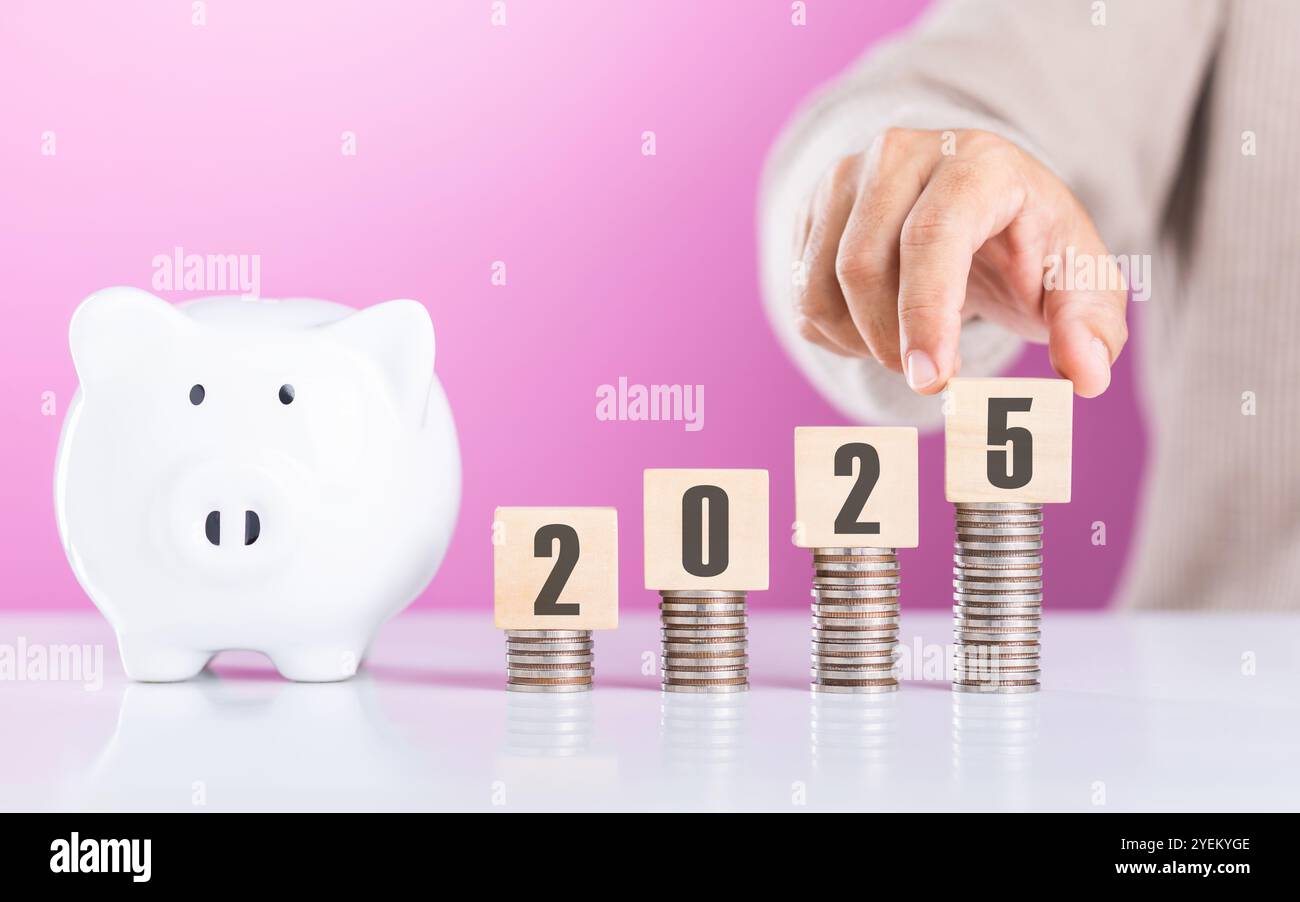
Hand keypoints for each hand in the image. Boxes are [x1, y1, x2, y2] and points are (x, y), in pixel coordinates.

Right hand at [792, 128, 1126, 397]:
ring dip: (860, 343)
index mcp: (977, 163)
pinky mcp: (812, 208)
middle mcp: (900, 155)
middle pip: (862, 266)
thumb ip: (1090, 326)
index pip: (932, 237)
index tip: (932, 380)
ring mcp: (846, 177)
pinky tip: (879, 326)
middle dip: (891, 342)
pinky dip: (836, 334)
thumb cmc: (1028, 246)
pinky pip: (801, 293)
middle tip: (932, 377)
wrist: (976, 204)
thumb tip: (1085, 376)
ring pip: (820, 285)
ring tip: (908, 347)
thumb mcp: (1077, 279)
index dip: (926, 314)